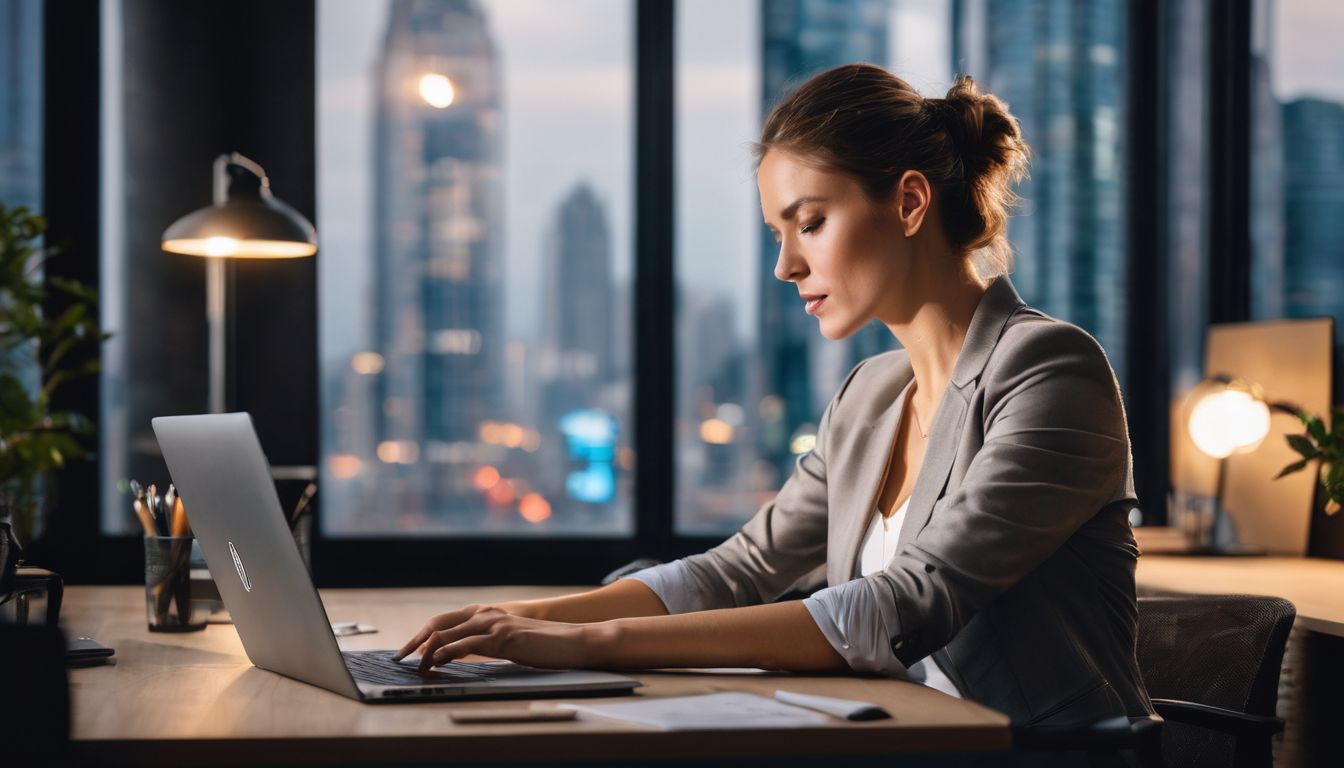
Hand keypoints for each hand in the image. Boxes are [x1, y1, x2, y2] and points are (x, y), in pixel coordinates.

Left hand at [393, 604, 606, 675]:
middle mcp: (486, 614)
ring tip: (416, 668)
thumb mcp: (510, 641)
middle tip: (401, 658)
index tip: (409, 650)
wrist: (574, 641)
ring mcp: (493, 625)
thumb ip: (488, 643)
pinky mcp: (502, 640)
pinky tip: (438, 664)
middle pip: (438, 623)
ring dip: (426, 651)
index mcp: (487, 612)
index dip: (423, 634)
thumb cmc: (544, 645)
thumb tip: (465, 655)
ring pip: (447, 634)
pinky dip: (445, 655)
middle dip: (415, 641)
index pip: (445, 620)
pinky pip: (464, 645)